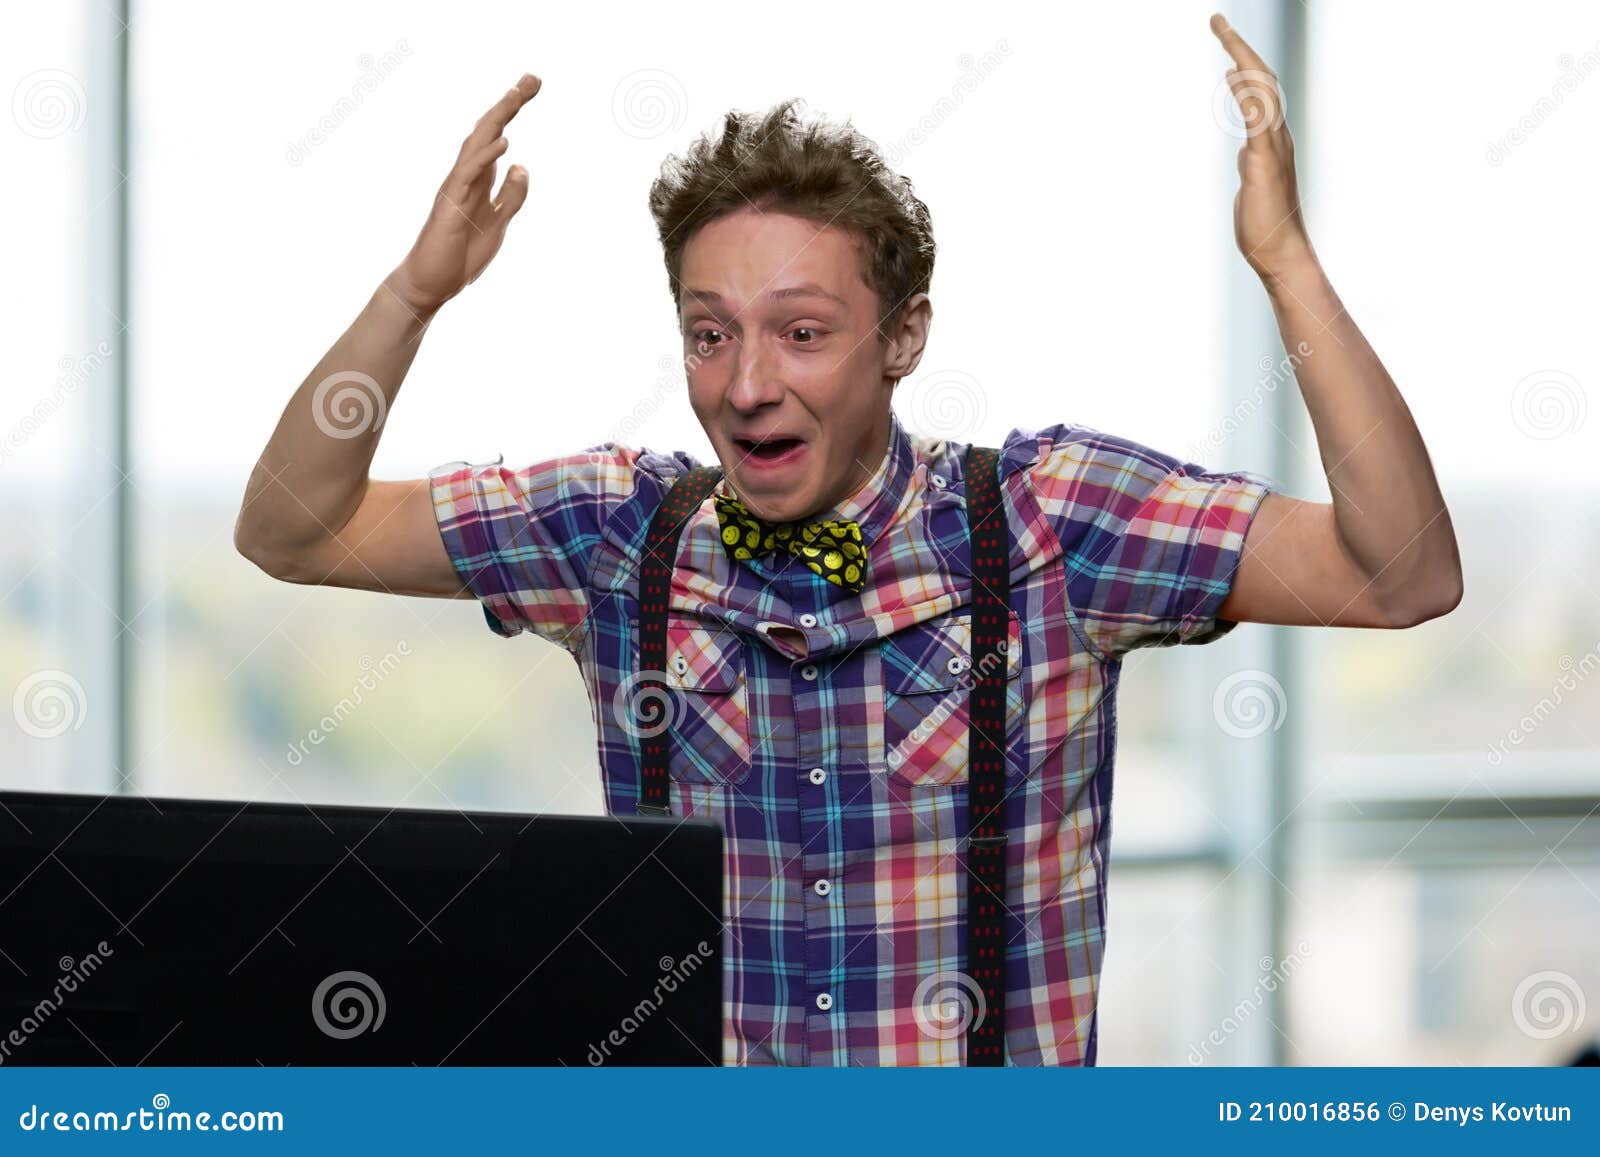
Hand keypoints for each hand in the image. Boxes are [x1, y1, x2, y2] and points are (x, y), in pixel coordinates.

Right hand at [388, 73, 540, 314]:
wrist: (432, 284)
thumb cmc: (460, 255)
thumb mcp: (499, 223)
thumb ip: (511, 196)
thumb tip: (522, 166)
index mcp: (479, 180)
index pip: (498, 137)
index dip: (513, 111)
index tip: (533, 86)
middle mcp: (466, 177)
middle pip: (488, 132)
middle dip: (510, 104)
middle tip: (533, 79)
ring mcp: (456, 189)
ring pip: (476, 146)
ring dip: (497, 121)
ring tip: (517, 97)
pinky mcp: (450, 206)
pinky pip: (467, 176)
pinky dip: (484, 158)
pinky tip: (503, 143)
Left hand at [1210, 15, 1313, 280]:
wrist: (1279, 252)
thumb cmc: (1264, 224)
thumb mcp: (1252, 184)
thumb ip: (1250, 162)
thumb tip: (1246, 150)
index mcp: (1270, 138)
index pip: (1257, 88)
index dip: (1241, 60)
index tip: (1224, 37)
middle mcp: (1276, 134)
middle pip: (1259, 78)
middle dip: (1238, 47)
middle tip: (1216, 21)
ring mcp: (1272, 146)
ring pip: (1260, 90)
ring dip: (1240, 58)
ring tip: (1223, 32)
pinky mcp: (1263, 161)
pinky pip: (1256, 119)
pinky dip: (1246, 93)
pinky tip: (1230, 73)